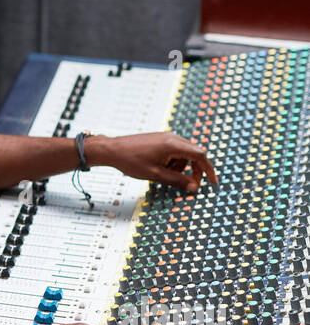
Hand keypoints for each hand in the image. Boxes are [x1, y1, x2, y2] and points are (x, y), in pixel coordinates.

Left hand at [87, 132, 217, 194]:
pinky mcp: (159, 140)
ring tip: (164, 175)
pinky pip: (174, 151)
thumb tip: (194, 187)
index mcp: (173, 144)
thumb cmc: (131, 161)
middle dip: (194, 170)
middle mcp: (171, 138)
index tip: (213, 181)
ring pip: (183, 154)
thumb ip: (177, 181)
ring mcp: (165, 137)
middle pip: (194, 154)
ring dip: (180, 167)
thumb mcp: (156, 175)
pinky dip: (172, 162)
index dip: (208, 169)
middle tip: (189, 184)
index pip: (200, 155)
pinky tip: (160, 169)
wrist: (112, 150)